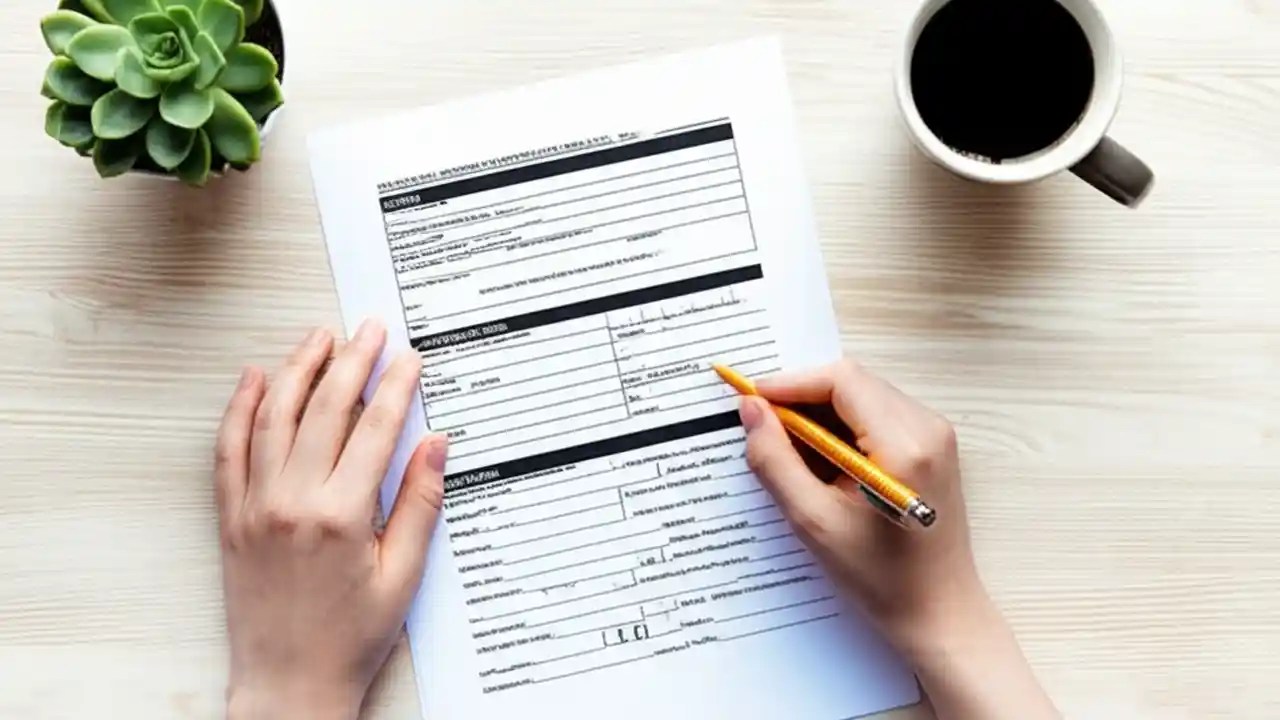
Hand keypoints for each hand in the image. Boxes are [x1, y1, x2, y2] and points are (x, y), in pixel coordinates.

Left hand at [214, 321, 445, 719]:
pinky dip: (240, 409)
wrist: (289, 684)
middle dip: (352, 361)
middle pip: (324, 409)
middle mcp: (293, 502)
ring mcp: (256, 506)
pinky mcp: (231, 517)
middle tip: (370, 329)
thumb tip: (435, 444)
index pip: (374, 429)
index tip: (409, 358)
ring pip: (274, 417)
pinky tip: (254, 379)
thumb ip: (419, 504)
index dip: (395, 386)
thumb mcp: (402, 576)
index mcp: (342, 516)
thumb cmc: (351, 638)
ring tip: (319, 338)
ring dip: (297, 370)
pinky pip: (229, 449)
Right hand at [741, 359, 1057, 719]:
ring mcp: (936, 435)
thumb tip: (751, 410)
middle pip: (852, 383)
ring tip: (790, 451)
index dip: (790, 383)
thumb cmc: (881, 578)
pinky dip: (843, 427)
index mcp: (904, 445)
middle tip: (764, 427)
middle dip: (803, 398)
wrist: (939, 613)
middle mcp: (928, 428)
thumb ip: (775, 460)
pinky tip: (822, 461)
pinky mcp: (933, 447)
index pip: (841, 380)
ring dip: (821, 413)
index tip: (752, 401)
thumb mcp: (813, 521)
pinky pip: (879, 415)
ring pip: (864, 395)